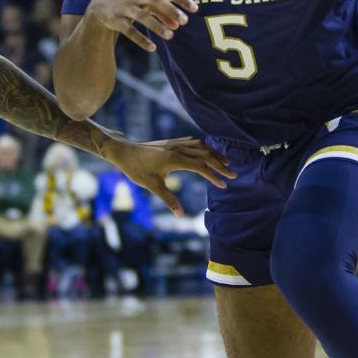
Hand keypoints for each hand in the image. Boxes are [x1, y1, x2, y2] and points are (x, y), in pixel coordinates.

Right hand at [86, 0, 197, 52]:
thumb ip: (163, 11)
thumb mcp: (145, 0)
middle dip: (170, 10)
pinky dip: (141, 39)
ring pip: (142, 16)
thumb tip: (180, 24)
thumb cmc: (130, 0)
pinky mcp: (115, 20)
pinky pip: (129, 31)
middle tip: (185, 22)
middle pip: (155, 1)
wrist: (100, 2)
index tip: (195, 8)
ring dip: (157, 26)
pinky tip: (153, 47)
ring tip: (171, 36)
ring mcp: (124, 8)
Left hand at [106, 136, 235, 216]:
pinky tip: (207, 152)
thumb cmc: (136, 169)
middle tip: (233, 175)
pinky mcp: (172, 142)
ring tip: (226, 163)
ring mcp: (175, 144)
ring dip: (215, 154)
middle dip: (220, 165)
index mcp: (175, 159)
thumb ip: (168, 199)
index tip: (224, 185)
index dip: (214, 176)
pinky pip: (193, 142)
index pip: (201, 167)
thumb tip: (180, 215)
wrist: (124, 151)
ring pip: (201, 147)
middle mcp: (178, 149)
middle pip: (205, 155)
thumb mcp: (152, 186)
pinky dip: (204, 147)